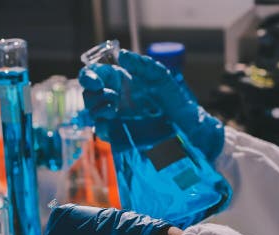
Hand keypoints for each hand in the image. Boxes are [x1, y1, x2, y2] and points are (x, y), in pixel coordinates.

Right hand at [79, 50, 224, 161]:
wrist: (188, 129)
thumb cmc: (177, 100)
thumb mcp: (162, 77)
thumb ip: (143, 65)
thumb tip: (122, 56)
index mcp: (123, 81)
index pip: (98, 74)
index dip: (90, 74)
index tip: (95, 80)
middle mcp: (117, 98)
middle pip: (90, 93)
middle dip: (92, 93)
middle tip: (110, 96)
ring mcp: (117, 117)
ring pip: (93, 111)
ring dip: (97, 108)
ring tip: (114, 108)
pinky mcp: (120, 135)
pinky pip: (103, 131)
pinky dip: (102, 126)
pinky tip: (111, 124)